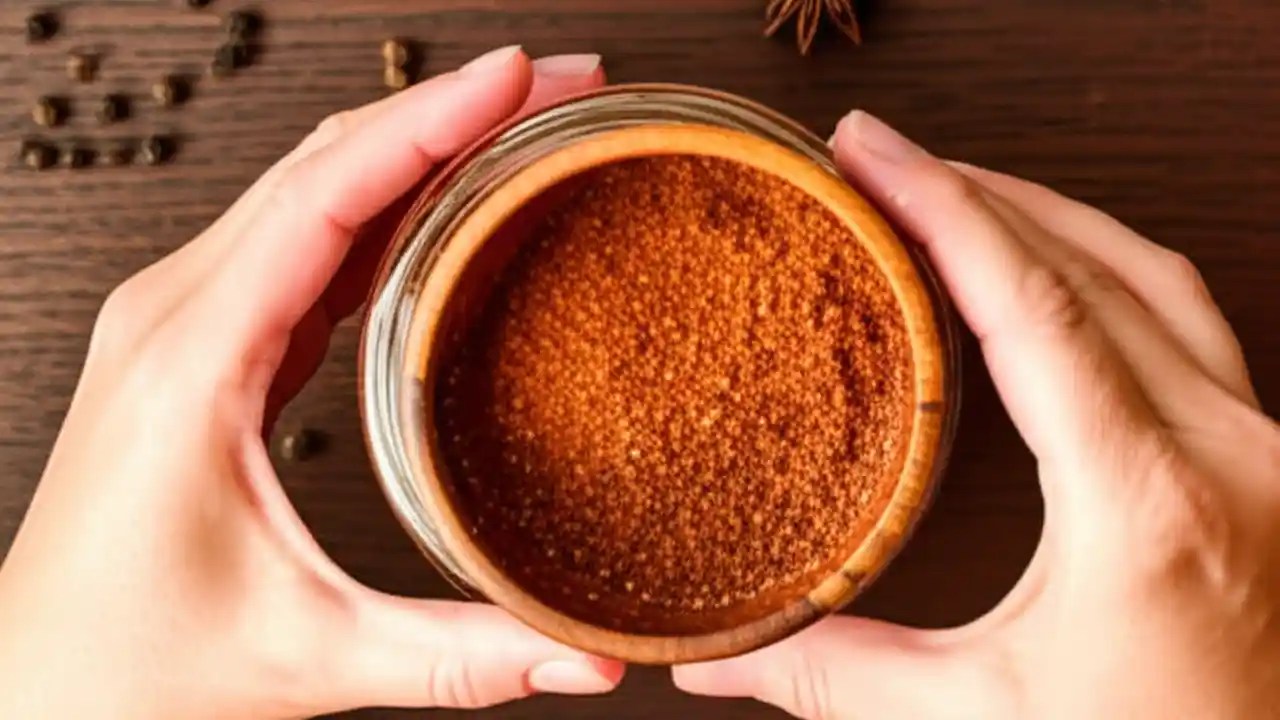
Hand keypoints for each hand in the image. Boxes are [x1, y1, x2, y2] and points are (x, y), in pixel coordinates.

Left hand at [0, 47, 622, 719]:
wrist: (38, 686)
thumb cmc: (132, 664)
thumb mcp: (309, 654)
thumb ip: (457, 654)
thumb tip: (581, 654)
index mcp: (194, 361)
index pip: (324, 197)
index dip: (427, 123)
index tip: (513, 77)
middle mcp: (178, 317)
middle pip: (325, 163)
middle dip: (447, 110)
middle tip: (555, 87)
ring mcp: (185, 322)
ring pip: (313, 188)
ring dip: (416, 144)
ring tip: (518, 126)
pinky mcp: (207, 343)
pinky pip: (303, 239)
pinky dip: (381, 202)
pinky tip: (441, 204)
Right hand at [675, 112, 1279, 718]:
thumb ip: (842, 678)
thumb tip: (718, 663)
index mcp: (1148, 504)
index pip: (1032, 308)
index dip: (942, 210)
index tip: (869, 152)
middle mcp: (1227, 453)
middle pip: (1087, 264)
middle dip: (972, 192)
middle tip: (876, 159)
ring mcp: (1259, 447)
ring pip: (1148, 275)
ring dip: (1044, 216)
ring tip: (950, 189)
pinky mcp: (1263, 460)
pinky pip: (1184, 318)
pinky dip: (1104, 267)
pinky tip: (1052, 267)